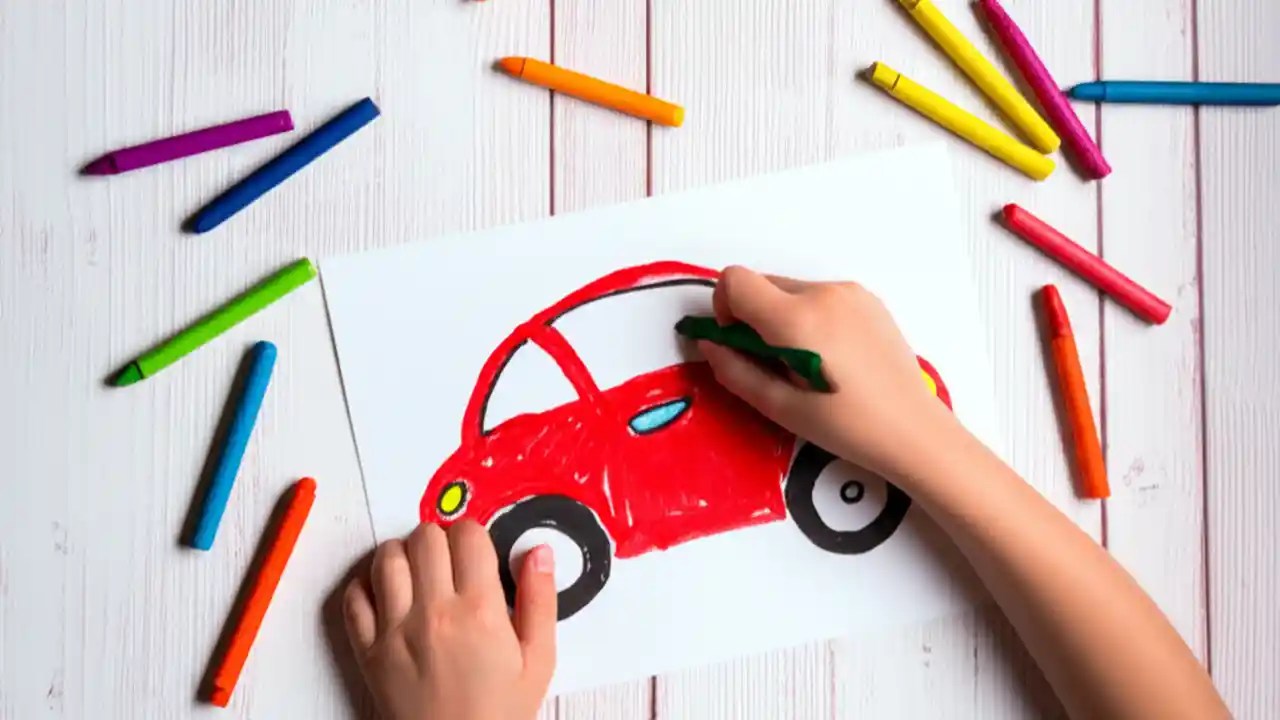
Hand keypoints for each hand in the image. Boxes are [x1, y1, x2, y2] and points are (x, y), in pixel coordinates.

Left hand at [343, 521, 556, 719]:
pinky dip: (366, 585)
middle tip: (449, 560)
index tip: (477, 551)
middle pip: (425, 537)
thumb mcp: (539, 660)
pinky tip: (387, 594)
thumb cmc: (499, 714)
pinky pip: (354, 597)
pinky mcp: (368, 651)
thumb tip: (539, 551)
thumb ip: (540, 600)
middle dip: (439, 538)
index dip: (474, 534)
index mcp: (480, 611)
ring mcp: (395, 631)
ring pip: (386, 557)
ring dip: (403, 553)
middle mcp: (434, 613)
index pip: (468, 535)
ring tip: (417, 570)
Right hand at [701, 265, 961, 483]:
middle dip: (753, 318)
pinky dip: (811, 318)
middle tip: (774, 365)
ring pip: (791, 291)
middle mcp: (823, 292)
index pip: (735, 280)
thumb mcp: (780, 408)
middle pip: (762, 284)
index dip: (723, 309)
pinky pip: (820, 297)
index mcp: (797, 318)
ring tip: (807, 365)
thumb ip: (734, 370)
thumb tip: (709, 343)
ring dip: (782, 319)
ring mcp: (850, 293)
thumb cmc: (846, 427)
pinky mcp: (869, 300)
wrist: (916, 431)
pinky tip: (831, 357)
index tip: (738, 343)